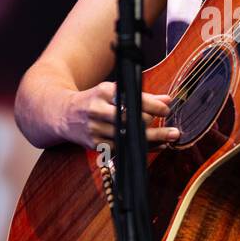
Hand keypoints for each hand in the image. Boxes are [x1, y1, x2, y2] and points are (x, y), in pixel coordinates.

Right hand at [65, 81, 179, 150]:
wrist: (64, 114)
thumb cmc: (95, 100)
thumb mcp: (114, 91)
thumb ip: (141, 96)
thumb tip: (167, 99)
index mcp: (103, 92)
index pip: (131, 99)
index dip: (152, 105)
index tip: (166, 109)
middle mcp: (97, 111)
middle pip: (130, 122)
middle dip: (154, 128)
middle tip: (174, 131)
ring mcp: (95, 129)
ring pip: (128, 139)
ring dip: (151, 141)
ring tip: (170, 139)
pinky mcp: (95, 144)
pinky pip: (123, 149)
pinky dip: (140, 148)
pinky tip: (156, 146)